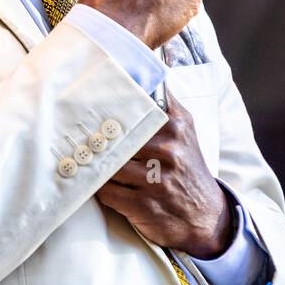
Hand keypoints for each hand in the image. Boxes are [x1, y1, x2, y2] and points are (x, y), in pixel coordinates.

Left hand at [95, 88, 232, 258]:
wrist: (206, 215)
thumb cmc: (187, 167)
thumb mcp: (185, 129)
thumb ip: (166, 101)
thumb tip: (149, 69)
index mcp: (175, 126)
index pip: (135, 106)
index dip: (110, 106)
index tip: (89, 102)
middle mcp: (168, 150)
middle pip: (116, 137)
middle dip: (98, 139)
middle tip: (78, 136)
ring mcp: (156, 180)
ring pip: (109, 164)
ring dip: (97, 165)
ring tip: (89, 162)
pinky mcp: (144, 205)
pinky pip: (108, 192)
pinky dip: (100, 188)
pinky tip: (100, 184)